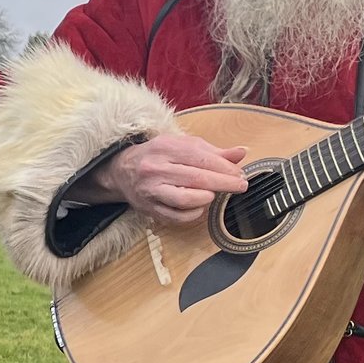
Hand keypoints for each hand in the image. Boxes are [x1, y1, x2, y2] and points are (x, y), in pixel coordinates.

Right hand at [81, 133, 250, 226]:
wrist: (123, 170)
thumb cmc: (158, 156)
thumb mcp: (182, 146)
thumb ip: (212, 151)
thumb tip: (241, 153)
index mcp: (165, 147)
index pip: (201, 157)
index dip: (224, 167)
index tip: (239, 173)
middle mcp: (155, 168)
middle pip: (196, 178)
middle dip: (223, 183)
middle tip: (240, 186)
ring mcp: (151, 190)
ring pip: (185, 199)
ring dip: (206, 198)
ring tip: (213, 195)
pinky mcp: (148, 208)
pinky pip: (176, 217)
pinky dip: (193, 214)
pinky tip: (199, 207)